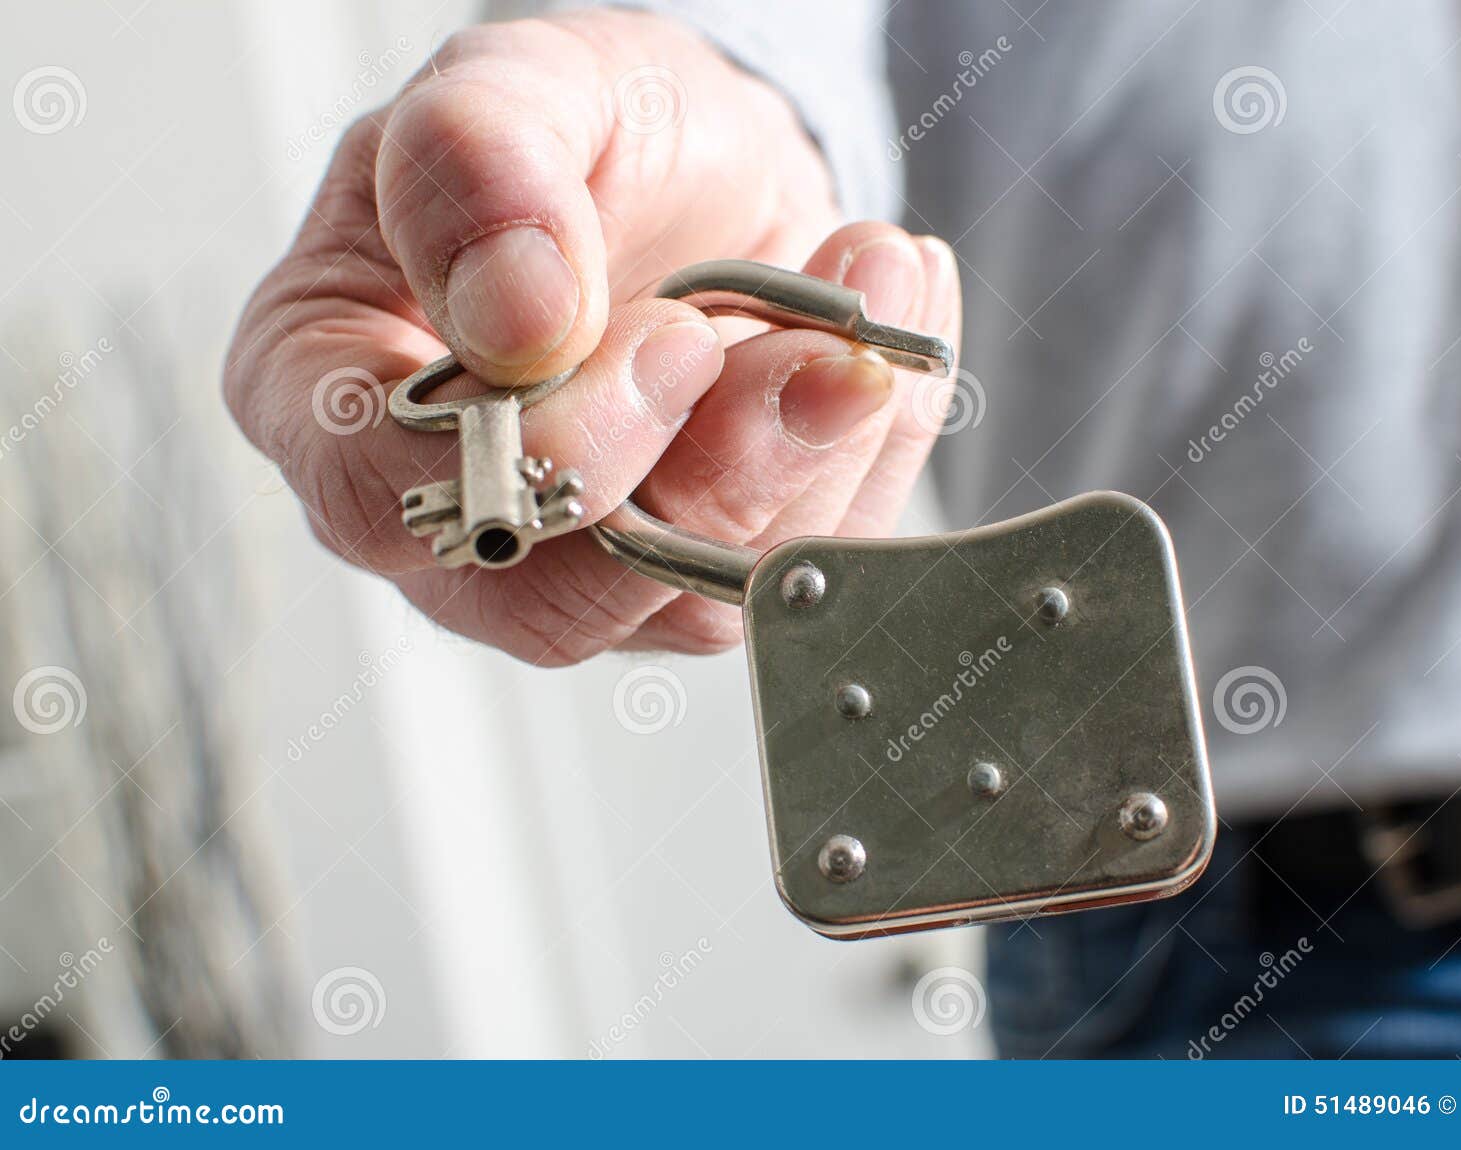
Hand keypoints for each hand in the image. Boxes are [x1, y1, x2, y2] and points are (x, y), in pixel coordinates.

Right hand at [225, 10, 960, 664]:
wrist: (696, 161)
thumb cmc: (576, 134)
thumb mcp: (518, 87)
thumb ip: (481, 166)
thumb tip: (517, 313)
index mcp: (332, 392)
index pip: (381, 493)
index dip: (531, 446)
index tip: (672, 337)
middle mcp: (448, 510)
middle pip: (552, 598)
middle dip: (709, 475)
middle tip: (811, 343)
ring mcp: (578, 566)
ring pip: (692, 595)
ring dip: (813, 452)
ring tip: (869, 289)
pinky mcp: (696, 573)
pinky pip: (798, 568)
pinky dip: (869, 451)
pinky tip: (891, 331)